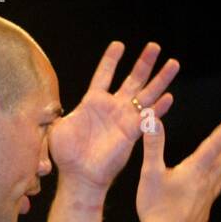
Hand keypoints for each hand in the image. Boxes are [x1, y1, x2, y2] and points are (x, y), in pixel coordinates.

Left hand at [48, 41, 178, 192]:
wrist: (79, 176)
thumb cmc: (67, 154)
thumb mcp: (56, 126)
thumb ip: (56, 111)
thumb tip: (46, 103)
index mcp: (93, 102)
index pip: (104, 74)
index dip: (111, 60)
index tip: (119, 45)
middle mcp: (112, 108)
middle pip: (133, 79)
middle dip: (144, 63)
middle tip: (155, 46)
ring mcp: (124, 119)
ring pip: (146, 94)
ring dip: (160, 79)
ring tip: (173, 63)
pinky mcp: (131, 133)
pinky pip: (148, 118)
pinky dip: (159, 108)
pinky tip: (169, 97)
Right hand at [136, 111, 220, 221]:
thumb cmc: (157, 209)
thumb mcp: (150, 174)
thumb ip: (153, 146)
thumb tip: (153, 120)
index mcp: (195, 170)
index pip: (214, 144)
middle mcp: (206, 182)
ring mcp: (207, 198)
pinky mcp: (204, 211)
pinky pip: (215, 190)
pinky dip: (218, 180)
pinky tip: (215, 183)